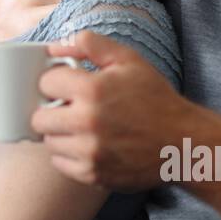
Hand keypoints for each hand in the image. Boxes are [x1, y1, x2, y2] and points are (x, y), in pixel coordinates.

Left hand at [31, 31, 195, 191]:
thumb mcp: (129, 60)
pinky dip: (68, 154)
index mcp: (92, 90)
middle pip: (38, 117)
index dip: (56, 81)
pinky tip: (87, 144)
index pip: (46, 82)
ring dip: (59, 133)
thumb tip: (55, 45)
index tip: (67, 85)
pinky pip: (60, 163)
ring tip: (80, 126)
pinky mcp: (93, 174)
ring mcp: (89, 152)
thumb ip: (91, 45)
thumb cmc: (155, 99)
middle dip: (50, 110)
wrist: (182, 143)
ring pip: (49, 141)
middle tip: (68, 108)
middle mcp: (86, 122)